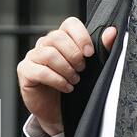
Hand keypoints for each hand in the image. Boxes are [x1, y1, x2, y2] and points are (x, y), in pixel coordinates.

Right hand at [16, 17, 116, 136]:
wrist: (60, 112)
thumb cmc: (75, 87)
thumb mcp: (92, 68)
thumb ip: (102, 49)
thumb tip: (112, 33)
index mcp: (62, 38)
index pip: (69, 23)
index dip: (81, 36)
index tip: (89, 53)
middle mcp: (45, 43)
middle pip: (57, 37)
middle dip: (73, 55)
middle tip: (82, 70)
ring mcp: (32, 56)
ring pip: (49, 53)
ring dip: (66, 69)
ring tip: (74, 80)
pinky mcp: (25, 70)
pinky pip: (40, 70)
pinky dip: (57, 80)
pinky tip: (66, 88)